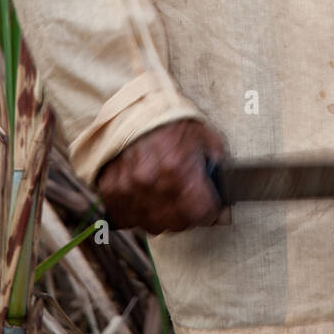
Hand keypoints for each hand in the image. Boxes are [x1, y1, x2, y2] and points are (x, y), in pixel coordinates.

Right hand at [97, 118, 225, 233]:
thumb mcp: (204, 137)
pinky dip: (136, 212)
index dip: (209, 210)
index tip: (208, 206)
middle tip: (185, 197)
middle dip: (187, 214)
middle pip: (178, 224)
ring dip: (161, 215)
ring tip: (163, 193)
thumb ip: (215, 167)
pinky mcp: (111, 192)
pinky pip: (127, 218)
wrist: (132, 109)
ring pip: (153, 225)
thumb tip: (222, 191)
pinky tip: (142, 195)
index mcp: (179, 171)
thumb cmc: (169, 121)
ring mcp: (130, 191)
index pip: (203, 214)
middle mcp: (153, 185)